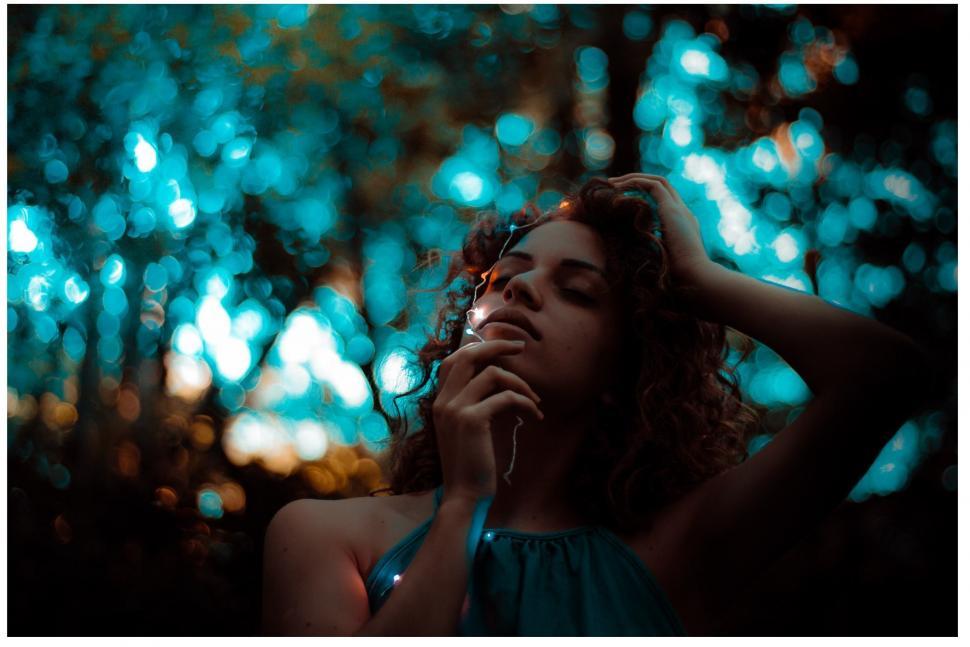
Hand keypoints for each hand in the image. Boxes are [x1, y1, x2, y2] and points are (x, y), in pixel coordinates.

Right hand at [432, 339, 543, 502]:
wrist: (464, 495)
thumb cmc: (471, 465)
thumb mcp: (468, 429)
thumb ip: (474, 404)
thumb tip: (499, 379)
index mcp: (440, 402)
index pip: (453, 360)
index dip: (477, 348)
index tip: (502, 349)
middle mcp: (443, 401)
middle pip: (468, 356)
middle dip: (497, 346)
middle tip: (520, 347)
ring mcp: (455, 409)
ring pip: (493, 374)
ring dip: (520, 383)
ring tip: (535, 400)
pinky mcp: (472, 420)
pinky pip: (506, 397)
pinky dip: (525, 403)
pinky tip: (535, 415)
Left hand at [607, 173, 715, 287]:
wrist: (694, 277)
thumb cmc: (678, 278)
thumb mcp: (661, 263)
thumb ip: (652, 255)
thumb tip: (636, 260)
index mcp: (681, 224)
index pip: (663, 200)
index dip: (643, 195)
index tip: (622, 198)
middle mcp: (682, 213)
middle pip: (661, 186)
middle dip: (636, 182)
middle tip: (614, 185)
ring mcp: (680, 209)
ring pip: (658, 181)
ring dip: (634, 179)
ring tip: (612, 183)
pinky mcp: (672, 210)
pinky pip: (654, 185)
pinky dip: (636, 183)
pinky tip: (619, 189)